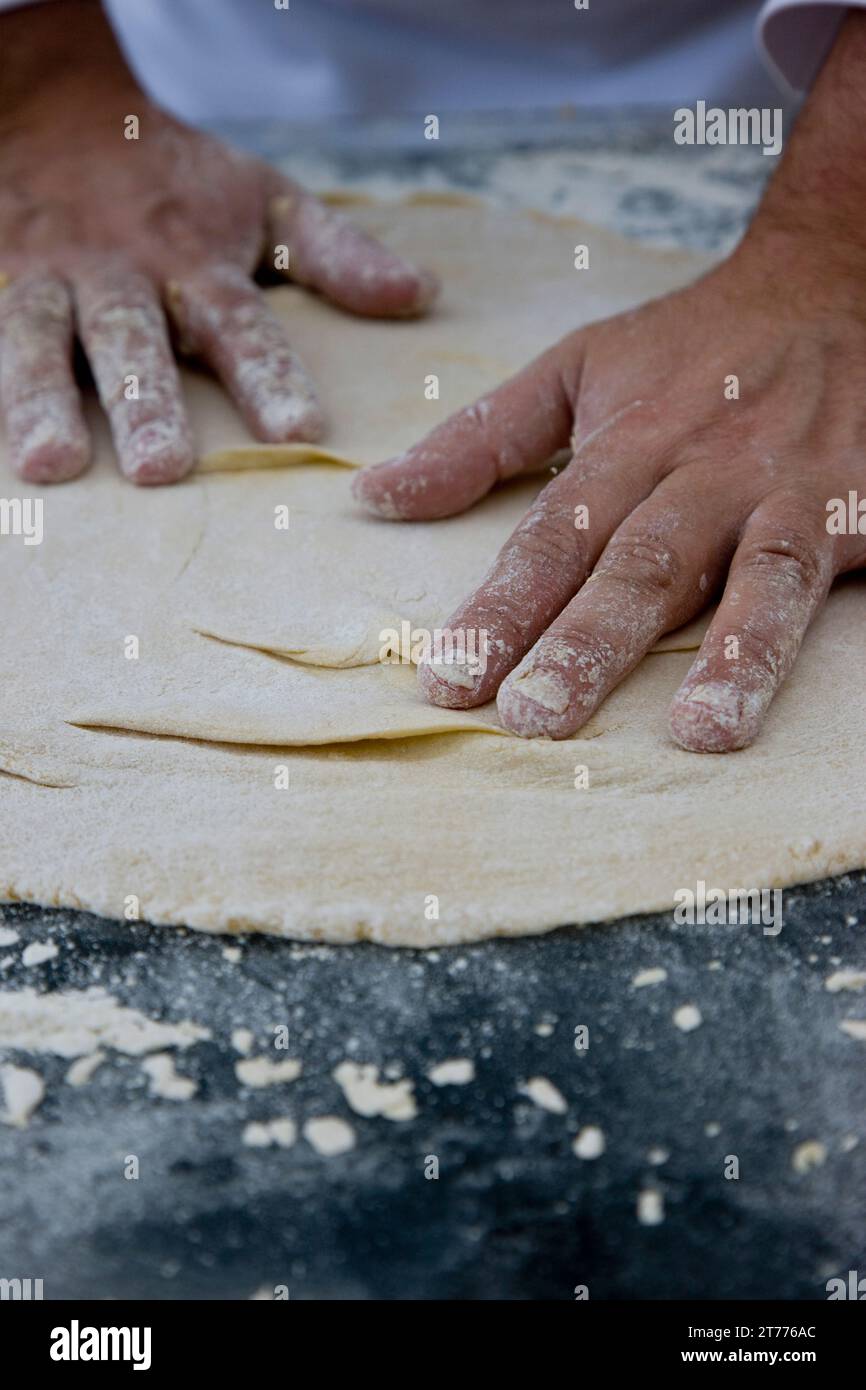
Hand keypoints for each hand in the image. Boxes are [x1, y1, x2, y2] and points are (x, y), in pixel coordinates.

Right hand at [0, 0, 435, 484]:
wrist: (49, 109)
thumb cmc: (172, 181)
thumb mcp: (260, 201)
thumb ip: (335, 255)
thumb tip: (423, 295)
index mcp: (194, 263)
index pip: (240, 327)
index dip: (270, 378)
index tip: (300, 433)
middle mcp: (120, 275)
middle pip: (133, 343)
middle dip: (145, 403)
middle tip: (161, 470)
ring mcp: (45, 280)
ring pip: (38, 339)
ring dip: (43, 399)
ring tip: (51, 465)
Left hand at [353, 15, 865, 752]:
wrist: (835, 281)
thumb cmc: (696, 345)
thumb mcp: (576, 370)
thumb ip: (478, 440)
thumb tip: (373, 498)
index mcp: (624, 444)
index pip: (549, 539)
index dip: (497, 611)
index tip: (446, 684)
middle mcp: (698, 471)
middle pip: (637, 563)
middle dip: (585, 643)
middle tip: (532, 719)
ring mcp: (782, 491)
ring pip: (752, 575)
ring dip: (726, 654)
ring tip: (696, 733)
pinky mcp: (852, 509)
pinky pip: (828, 573)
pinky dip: (804, 630)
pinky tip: (783, 694)